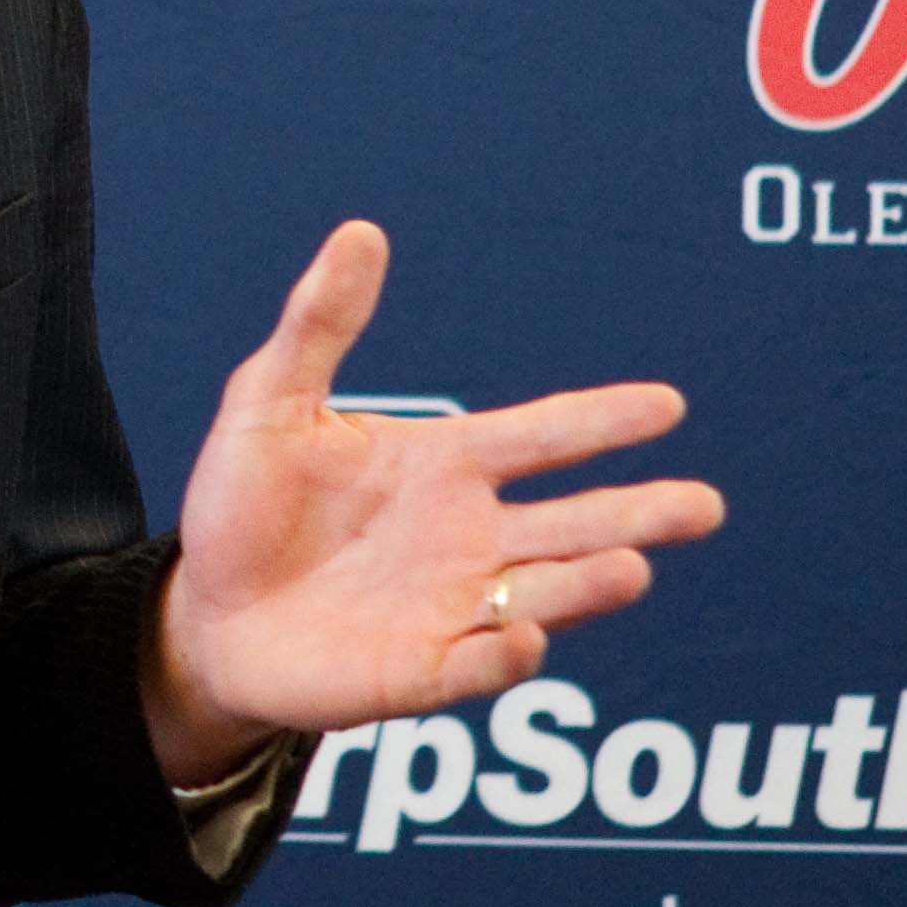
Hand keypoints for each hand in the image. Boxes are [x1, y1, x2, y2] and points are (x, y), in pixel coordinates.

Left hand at [144, 222, 724, 780]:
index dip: (601, 421)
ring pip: (542, 594)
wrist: (201, 612)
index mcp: (446, 465)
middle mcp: (469, 537)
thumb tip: (359, 232)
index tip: (667, 405)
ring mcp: (452, 608)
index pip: (542, 436)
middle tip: (705, 506)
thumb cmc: (243, 504)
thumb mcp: (270, 402)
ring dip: (588, 585)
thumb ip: (320, 325)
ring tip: (633, 568)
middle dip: (640, 514)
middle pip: (573, 523)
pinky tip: (527, 637)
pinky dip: (505, 654)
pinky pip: (476, 664)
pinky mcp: (421, 673)